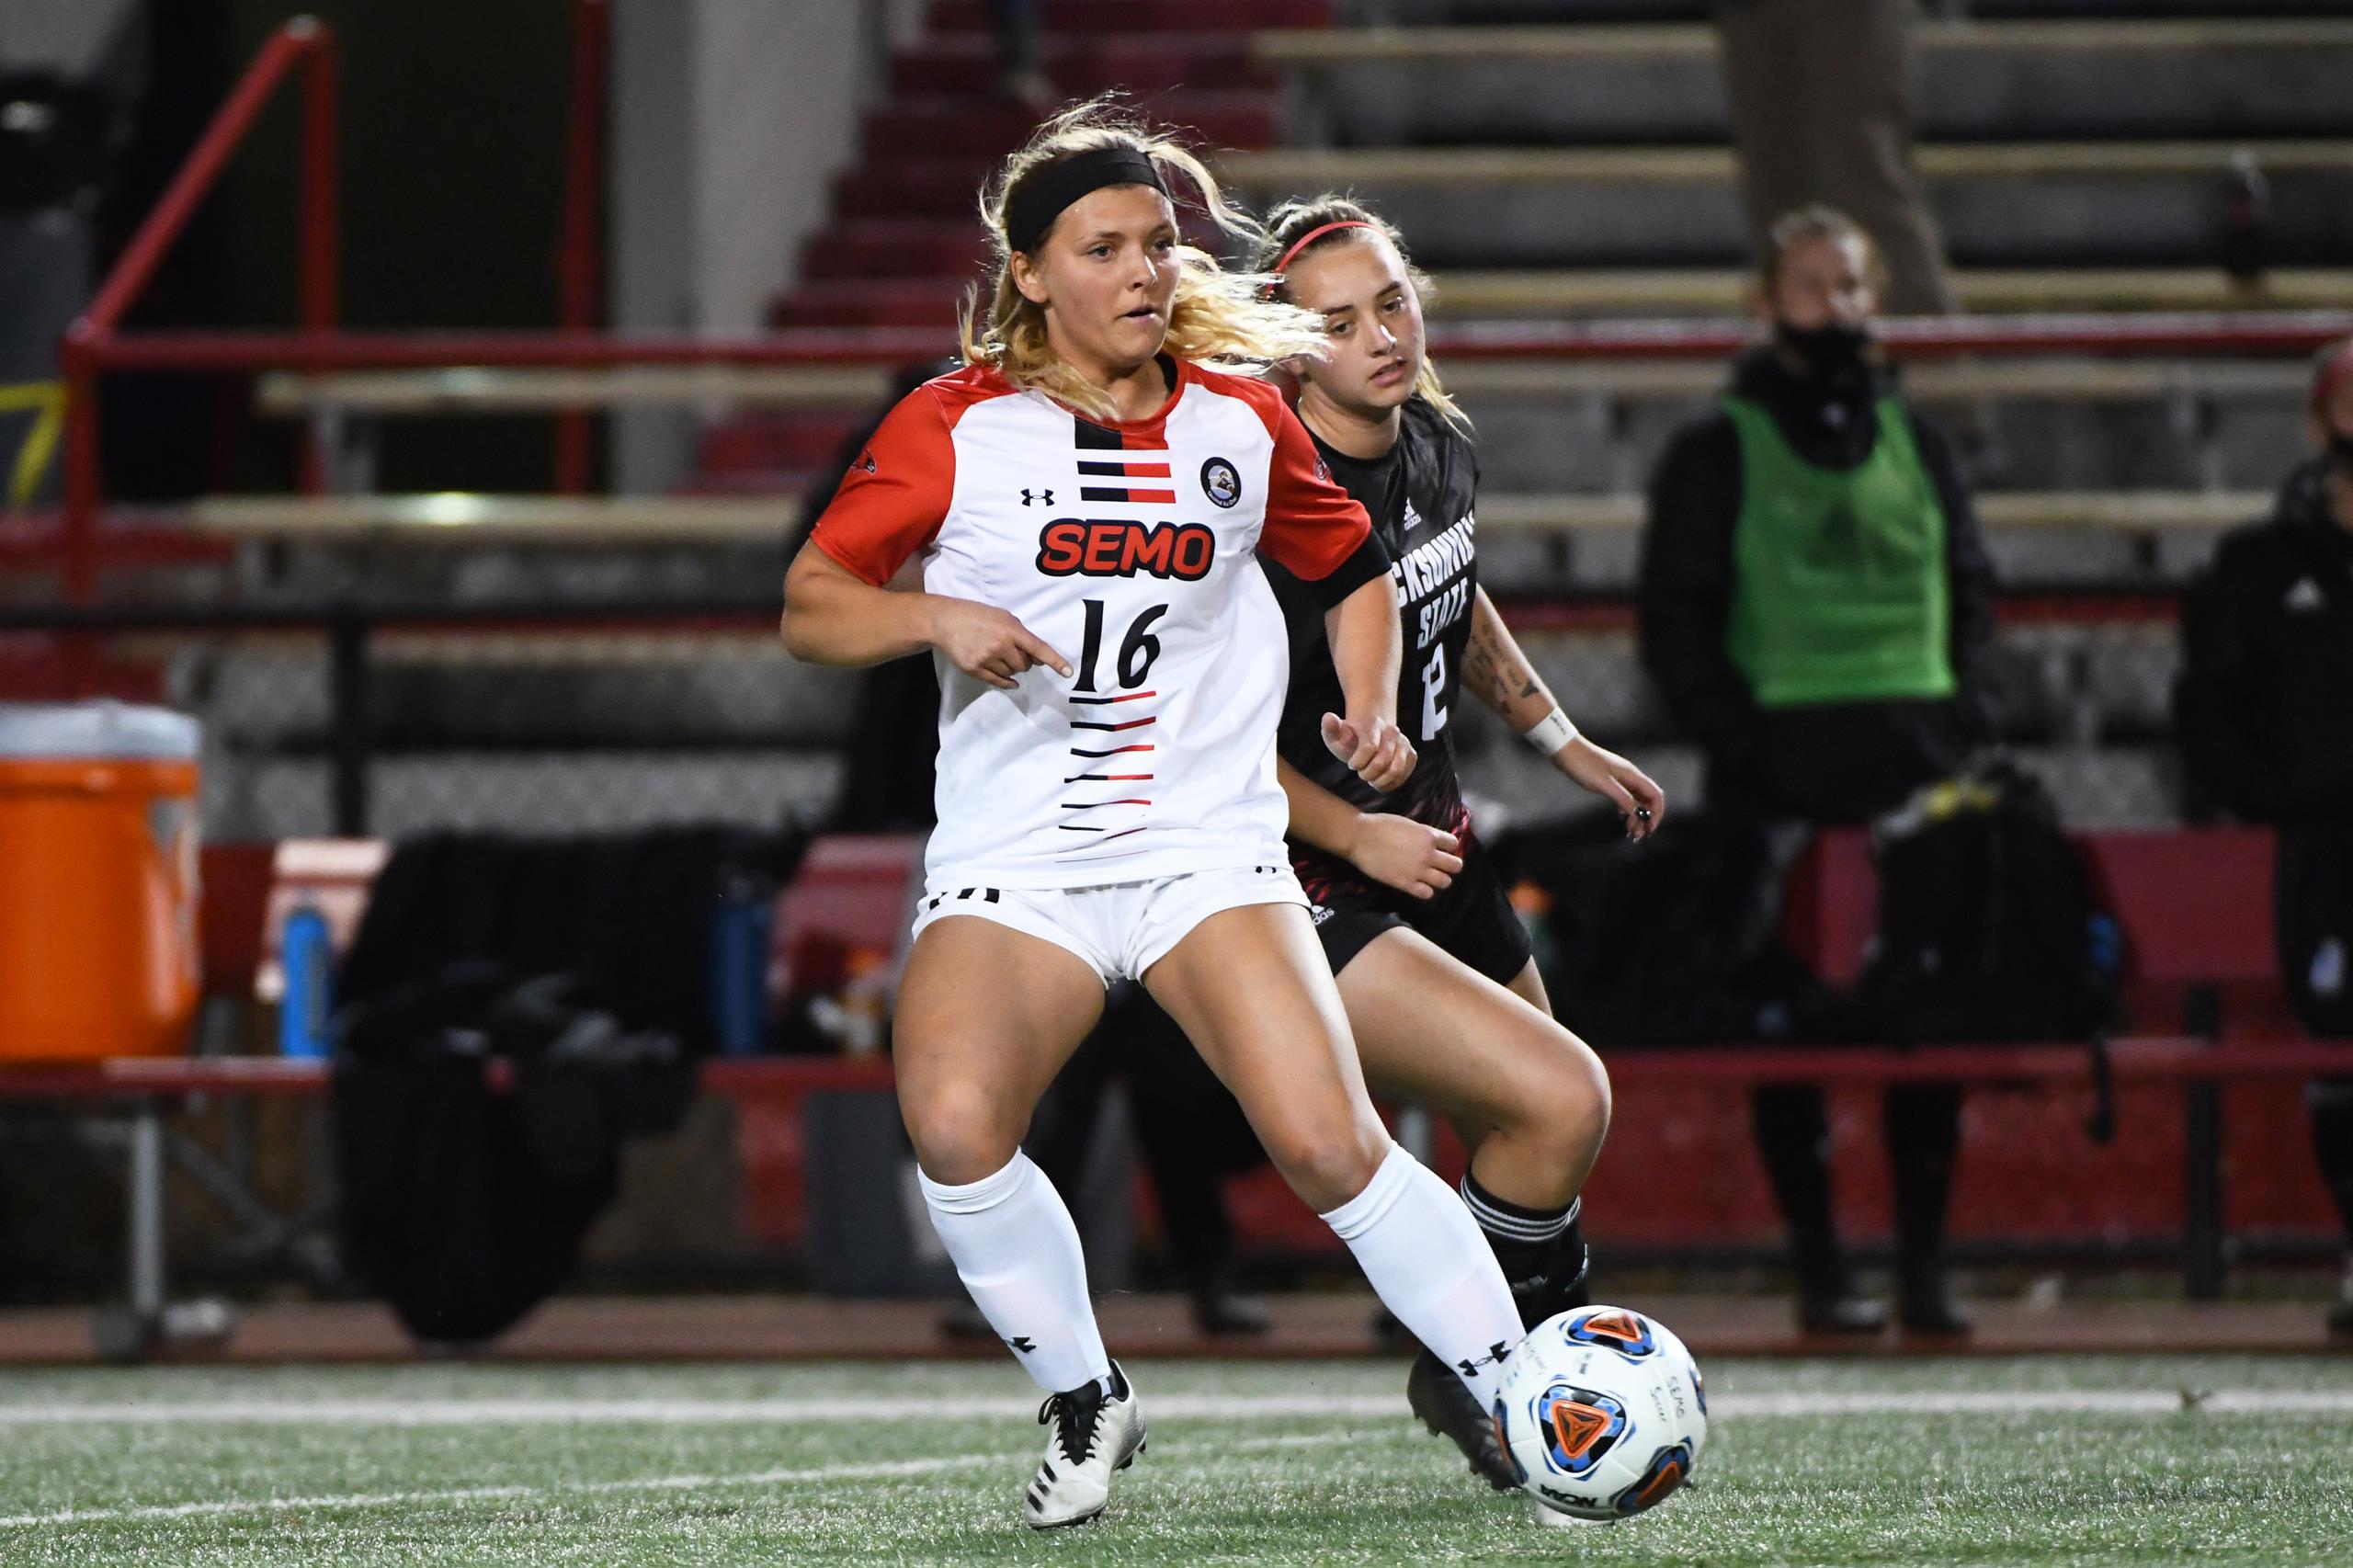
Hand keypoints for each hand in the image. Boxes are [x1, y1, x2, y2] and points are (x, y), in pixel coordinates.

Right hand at [924, 597, 1071, 690]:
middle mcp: (1000, 645)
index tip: (1068, 673)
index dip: (1055, 661)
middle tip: (1011, 650)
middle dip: (1023, 660)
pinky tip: (1010, 681)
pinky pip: (999, 682)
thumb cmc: (978, 616)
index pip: (1038, 648)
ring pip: (1012, 673)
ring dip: (1011, 668)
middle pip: (1025, 665)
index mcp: (1011, 629)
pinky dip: (1007, 682)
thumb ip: (1022, 635)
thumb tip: (1038, 658)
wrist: (946, 621)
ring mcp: (987, 658)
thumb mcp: (1003, 617)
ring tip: (997, 654)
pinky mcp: (975, 669)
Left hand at [1322, 711, 1414, 792]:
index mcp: (1373, 724)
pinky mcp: (1411, 755)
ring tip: (1371, 778)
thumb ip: (1330, 729)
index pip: (1369, 747)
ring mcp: (1404, 743)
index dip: (1357, 762)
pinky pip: (1402, 776)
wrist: (1370, 734)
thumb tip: (1328, 717)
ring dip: (1379, 780)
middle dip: (1368, 773)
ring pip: (1395, 770)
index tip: (1352, 764)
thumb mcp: (1335, 734)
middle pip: (1382, 761)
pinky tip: (1379, 779)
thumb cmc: (1350, 739)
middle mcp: (1392, 732)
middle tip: (1361, 773)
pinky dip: (1389, 783)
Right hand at [1344, 813, 1462, 899]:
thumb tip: (1431, 842)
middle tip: (1442, 866)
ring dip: (1441, 879)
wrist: (1361, 837)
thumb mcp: (1409, 824)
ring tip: (1431, 877)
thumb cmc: (1381, 825)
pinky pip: (1427, 893)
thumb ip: (1423, 834)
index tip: (1443, 849)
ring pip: (1445, 882)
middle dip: (1452, 865)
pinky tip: (1419, 886)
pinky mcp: (1406, 884)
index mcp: (1428, 836)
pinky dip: (1425, 891)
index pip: (1454, 844)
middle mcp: (1428, 854)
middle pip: (1455, 865)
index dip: (1449, 847)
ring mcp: (1418, 871)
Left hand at [1558, 735, 1666, 840]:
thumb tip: (1638, 814)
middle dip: (1646, 818)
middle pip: (1647, 799)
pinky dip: (1626, 808)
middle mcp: (1630, 776)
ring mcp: (1620, 777)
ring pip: (1636, 799)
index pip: (1655, 795)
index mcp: (1632, 775)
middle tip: (1637, 835)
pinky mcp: (1610, 780)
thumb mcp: (1604, 785)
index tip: (1649, 829)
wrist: (1565, 750)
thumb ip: (1623, 799)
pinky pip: (1625, 796)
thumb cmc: (1583, 764)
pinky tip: (1621, 816)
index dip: (1656, 813)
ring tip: (1630, 830)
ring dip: (1636, 815)